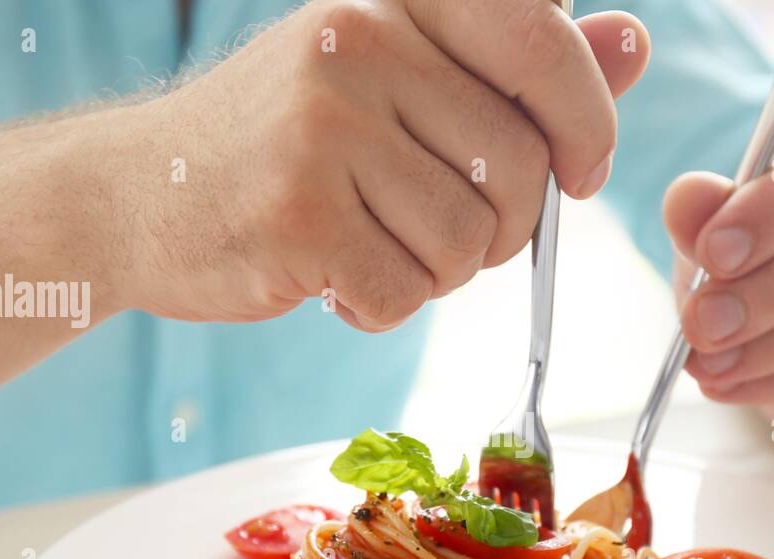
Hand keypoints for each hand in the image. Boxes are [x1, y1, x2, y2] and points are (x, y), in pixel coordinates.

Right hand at [115, 0, 648, 330]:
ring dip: (439, 273)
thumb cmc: (288, 139)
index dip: (585, 121)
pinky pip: (406, 292)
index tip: (579, 172)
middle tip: (437, 229)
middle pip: (520, 168)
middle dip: (502, 228)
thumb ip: (517, 63)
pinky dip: (383, 306)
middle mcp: (356, 37)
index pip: (543, 43)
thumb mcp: (399, 75)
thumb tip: (634, 42)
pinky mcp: (295, 211)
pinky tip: (335, 277)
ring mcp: (321, 124)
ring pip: (470, 242)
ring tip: (372, 246)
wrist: (139, 191)